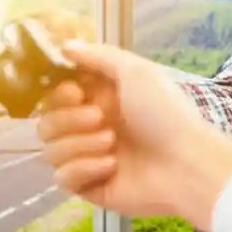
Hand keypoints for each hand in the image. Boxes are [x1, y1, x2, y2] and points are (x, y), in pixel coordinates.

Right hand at [35, 41, 231, 231]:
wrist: (186, 164)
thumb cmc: (165, 114)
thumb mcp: (136, 71)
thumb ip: (98, 56)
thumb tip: (64, 45)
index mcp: (99, 98)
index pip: (55, 95)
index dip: (57, 93)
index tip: (75, 92)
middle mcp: (90, 127)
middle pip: (46, 122)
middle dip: (69, 119)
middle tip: (100, 118)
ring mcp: (88, 158)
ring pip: (50, 151)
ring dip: (80, 144)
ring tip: (113, 143)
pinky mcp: (90, 187)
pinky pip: (63, 178)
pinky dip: (84, 169)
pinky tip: (112, 166)